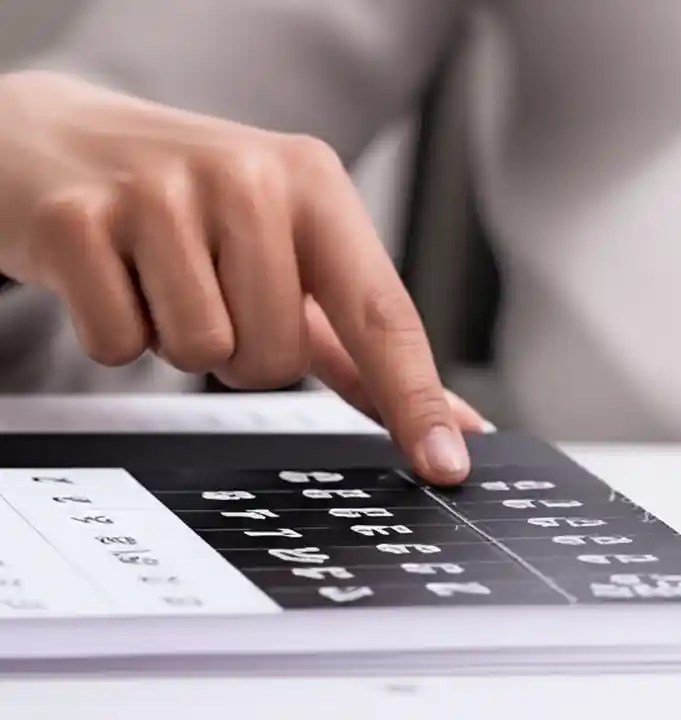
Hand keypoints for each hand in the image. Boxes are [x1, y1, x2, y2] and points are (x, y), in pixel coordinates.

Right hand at [0, 71, 485, 483]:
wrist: (55, 138)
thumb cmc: (195, 206)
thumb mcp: (288, 247)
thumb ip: (365, 340)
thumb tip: (451, 417)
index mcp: (314, 182)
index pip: (380, 312)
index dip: (415, 397)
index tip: (446, 463)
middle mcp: (248, 175)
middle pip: (278, 358)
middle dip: (242, 349)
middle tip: (208, 286)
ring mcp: (160, 192)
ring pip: (202, 354)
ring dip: (178, 338)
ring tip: (159, 275)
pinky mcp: (78, 219)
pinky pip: (118, 346)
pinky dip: (114, 331)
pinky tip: (111, 272)